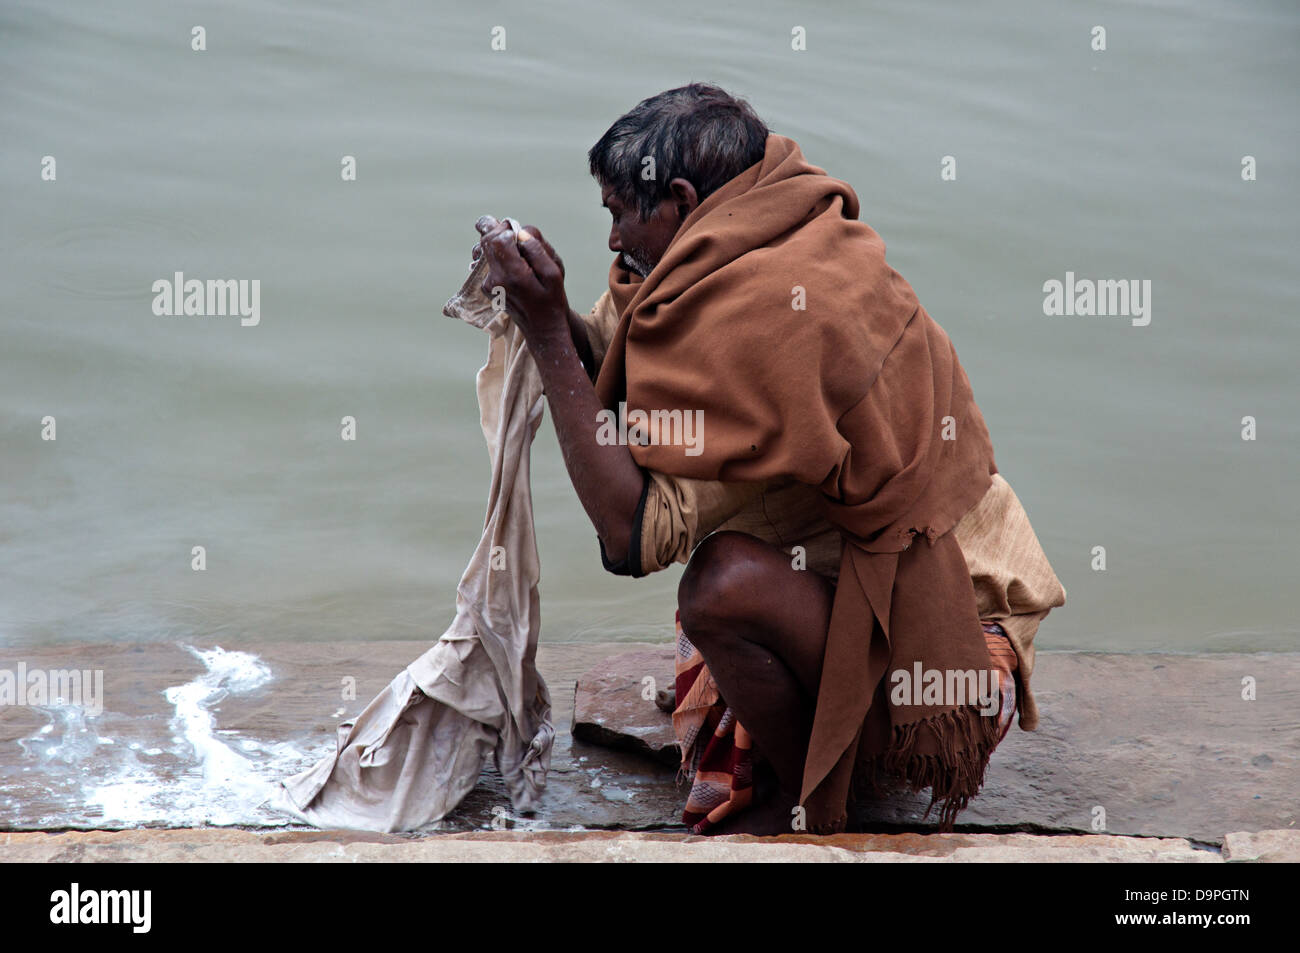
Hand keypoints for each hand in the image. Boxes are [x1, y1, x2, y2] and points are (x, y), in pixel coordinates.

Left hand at [476, 219, 570, 347]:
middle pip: (486, 242)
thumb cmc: (552, 301)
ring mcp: (489, 284)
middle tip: (512, 229)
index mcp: (513, 275)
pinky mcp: (487, 287)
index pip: (497, 239)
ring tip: (513, 245)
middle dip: (497, 230)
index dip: (506, 228)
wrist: (542, 329)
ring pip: (484, 250)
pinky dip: (497, 254)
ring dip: (497, 242)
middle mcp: (496, 280)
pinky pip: (487, 261)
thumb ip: (537, 250)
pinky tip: (511, 259)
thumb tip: (521, 232)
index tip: (518, 230)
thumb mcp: (554, 274)